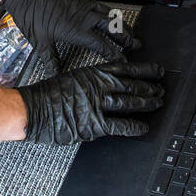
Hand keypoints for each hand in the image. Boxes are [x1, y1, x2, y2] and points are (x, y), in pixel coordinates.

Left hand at [0, 0, 140, 71]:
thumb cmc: (31, 13)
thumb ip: (51, 60)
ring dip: (121, 24)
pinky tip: (108, 15)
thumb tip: (55, 75)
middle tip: (137, 45)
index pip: (103, 46)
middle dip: (127, 38)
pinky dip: (108, 12)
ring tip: (129, 31)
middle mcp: (85, 17)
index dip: (115, 55)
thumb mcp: (40, 42)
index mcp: (77, 30)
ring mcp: (84, 4)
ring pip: (110, 14)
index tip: (123, 61)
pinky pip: (100, 5)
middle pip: (114, 28)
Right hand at [17, 61, 164, 143]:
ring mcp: (98, 104)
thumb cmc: (48, 94)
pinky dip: (134, 126)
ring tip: (158, 104)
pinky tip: (144, 127)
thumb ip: (92, 80)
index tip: (158, 71)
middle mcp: (98, 86)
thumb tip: (108, 85)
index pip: (126, 68)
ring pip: (130, 103)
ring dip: (147, 104)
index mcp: (93, 72)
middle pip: (132, 85)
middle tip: (162, 90)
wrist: (33, 109)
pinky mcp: (94, 124)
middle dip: (150, 88)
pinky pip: (120, 125)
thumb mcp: (73, 77)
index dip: (145, 70)